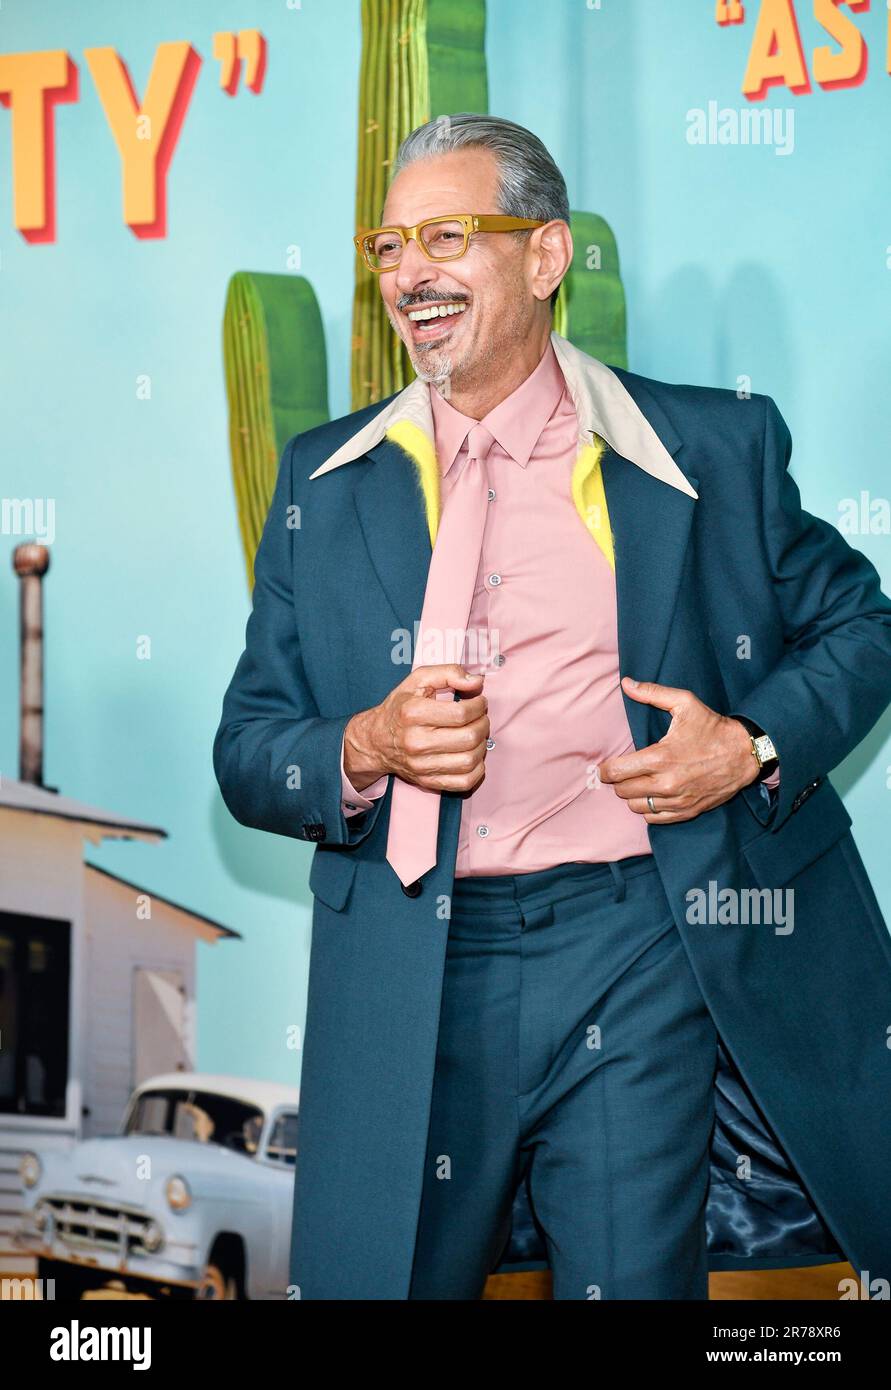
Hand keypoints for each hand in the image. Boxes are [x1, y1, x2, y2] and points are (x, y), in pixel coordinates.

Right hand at [343, 664, 488, 793]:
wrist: (375, 740)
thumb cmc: (400, 708)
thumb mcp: (418, 680)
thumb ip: (448, 672)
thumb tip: (477, 682)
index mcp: (414, 713)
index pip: (461, 713)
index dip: (478, 706)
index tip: (479, 702)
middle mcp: (416, 742)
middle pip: (468, 738)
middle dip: (483, 725)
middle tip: (480, 718)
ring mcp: (421, 766)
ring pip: (469, 761)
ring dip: (481, 745)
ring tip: (476, 734)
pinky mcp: (427, 781)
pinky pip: (464, 782)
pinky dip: (477, 770)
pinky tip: (472, 755)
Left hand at [597, 677, 759, 822]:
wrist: (745, 753)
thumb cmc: (713, 728)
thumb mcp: (685, 703)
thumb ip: (652, 693)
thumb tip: (626, 683)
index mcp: (660, 757)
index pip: (617, 772)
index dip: (606, 769)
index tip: (606, 766)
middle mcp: (666, 783)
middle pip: (623, 791)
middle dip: (619, 780)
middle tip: (625, 770)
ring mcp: (677, 800)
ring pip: (636, 806)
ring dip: (633, 795)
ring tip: (639, 781)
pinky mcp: (687, 811)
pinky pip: (654, 819)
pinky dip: (649, 809)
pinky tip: (653, 794)